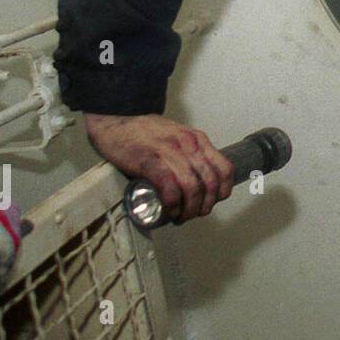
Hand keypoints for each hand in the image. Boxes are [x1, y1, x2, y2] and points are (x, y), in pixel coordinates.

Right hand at [84, 113, 234, 223]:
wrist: (114, 123)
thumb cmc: (144, 133)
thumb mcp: (177, 137)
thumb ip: (190, 153)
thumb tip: (201, 179)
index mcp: (198, 139)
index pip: (225, 169)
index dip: (222, 192)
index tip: (212, 202)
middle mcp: (188, 144)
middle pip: (210, 183)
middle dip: (204, 206)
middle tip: (193, 214)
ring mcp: (169, 152)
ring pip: (192, 188)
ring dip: (188, 209)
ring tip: (179, 216)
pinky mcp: (149, 161)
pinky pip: (169, 187)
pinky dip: (172, 204)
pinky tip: (169, 210)